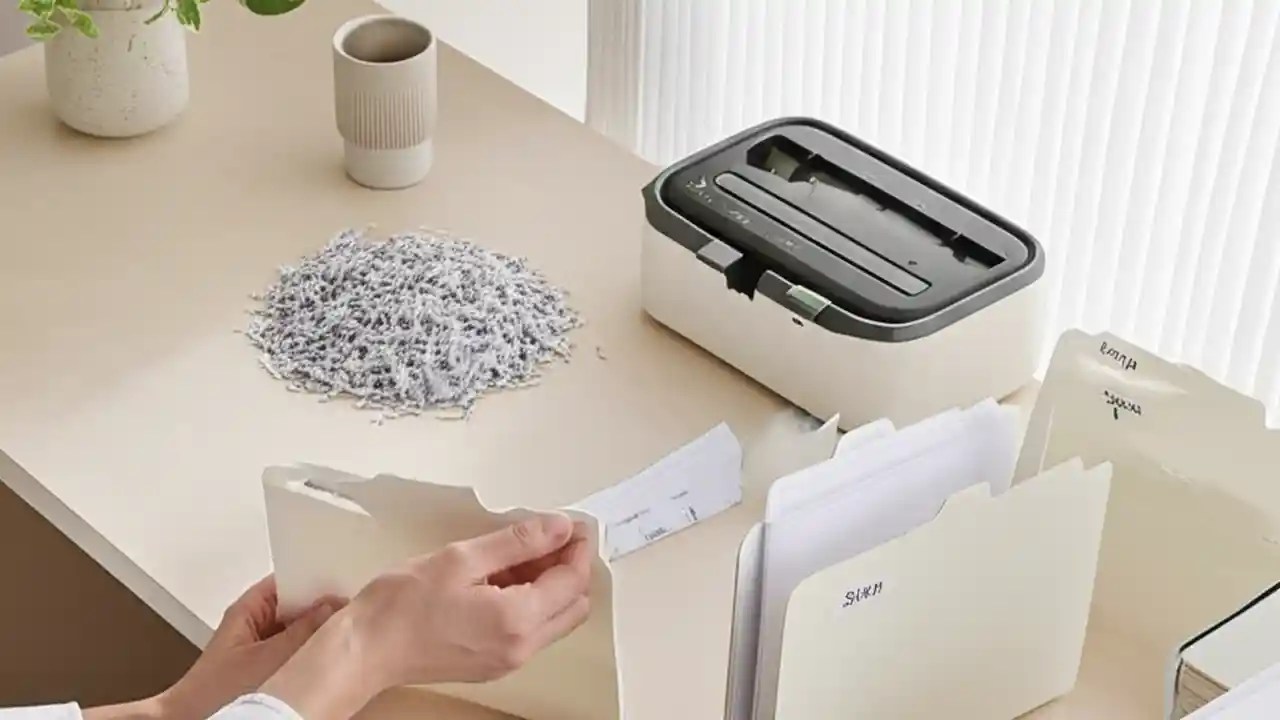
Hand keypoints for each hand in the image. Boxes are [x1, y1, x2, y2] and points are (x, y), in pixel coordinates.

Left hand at [161, 577, 343, 719]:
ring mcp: (259, 647)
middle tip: (345, 609)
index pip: (288, 579)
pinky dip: (308, 653)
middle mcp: (253, 625)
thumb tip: (334, 606)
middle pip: (295, 605)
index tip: (342, 579)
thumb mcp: (270, 656)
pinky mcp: (263, 668)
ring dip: (315, 633)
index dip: (315, 576)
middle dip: (320, 607)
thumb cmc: (212, 694)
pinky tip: (322, 656)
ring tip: (336, 632)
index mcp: (248, 608)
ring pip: (296, 630)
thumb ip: (305, 630)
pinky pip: (293, 652)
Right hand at [262, 514, 592, 719]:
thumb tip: (559, 527)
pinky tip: (501, 578)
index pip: (572, 581)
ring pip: (554, 619)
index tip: (571, 524)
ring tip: (518, 553)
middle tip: (547, 536)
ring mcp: (508, 660)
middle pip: (573, 604)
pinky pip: (530, 631)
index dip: (577, 548)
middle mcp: (521, 647)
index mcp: (518, 620)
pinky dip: (529, 602)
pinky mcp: (493, 663)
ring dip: (548, 585)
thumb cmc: (402, 605)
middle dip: (568, 567)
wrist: (366, 650)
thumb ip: (518, 541)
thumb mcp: (462, 557)